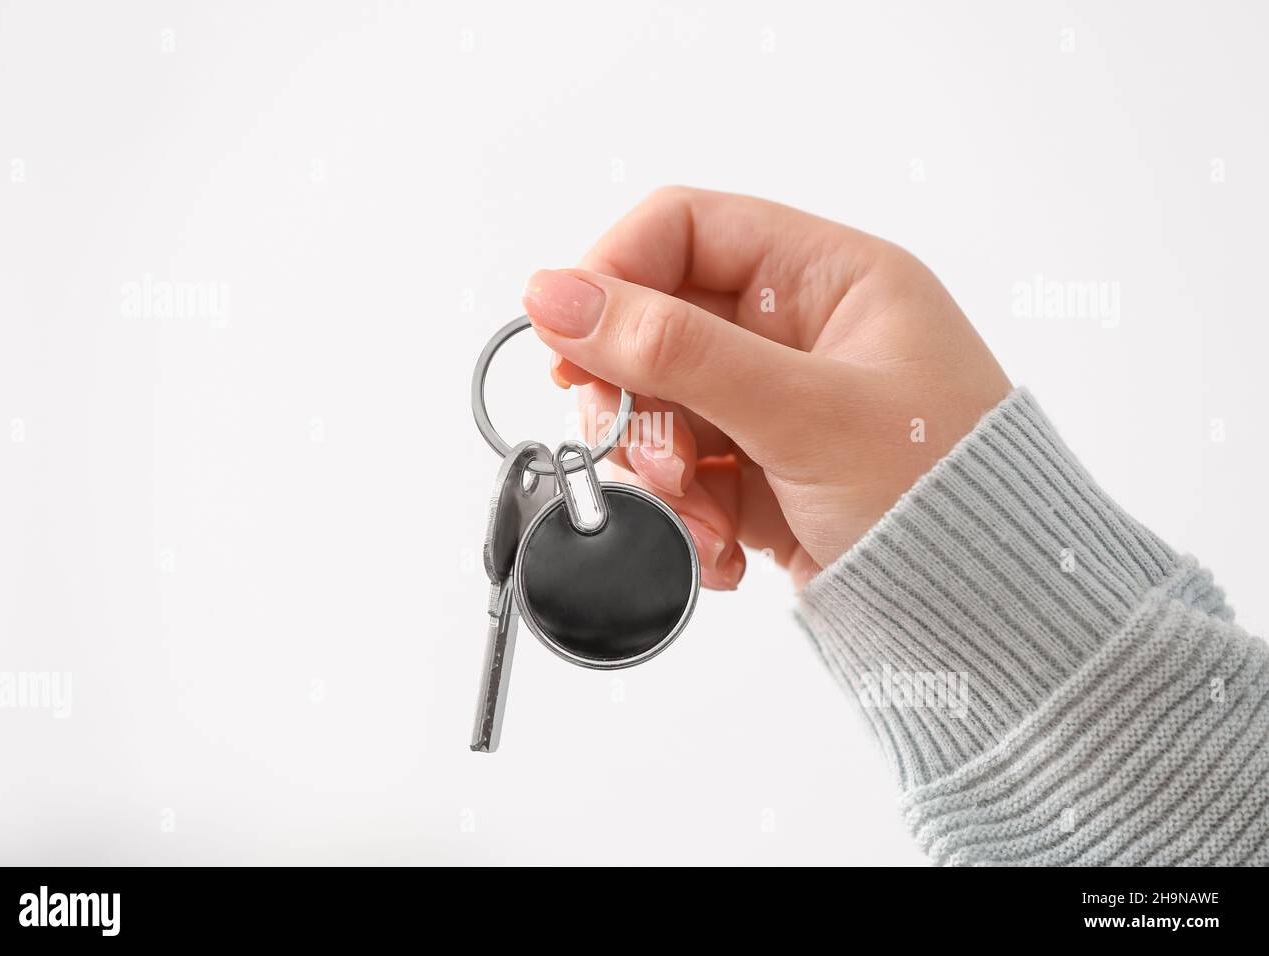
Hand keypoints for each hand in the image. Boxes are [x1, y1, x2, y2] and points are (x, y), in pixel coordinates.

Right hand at [523, 187, 1010, 590]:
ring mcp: (776, 404)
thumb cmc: (947, 500)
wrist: (989, 620)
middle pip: (656, 327)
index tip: (569, 340)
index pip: (685, 231)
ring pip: (658, 406)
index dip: (614, 275)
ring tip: (698, 517)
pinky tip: (719, 547)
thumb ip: (675, 351)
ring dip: (657, 470)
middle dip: (636, 399)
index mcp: (829, 278)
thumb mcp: (805, 412)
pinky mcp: (761, 470)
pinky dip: (684, 514)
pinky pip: (683, 472)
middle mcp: (796, 331)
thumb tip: (558, 295)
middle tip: (649, 456)